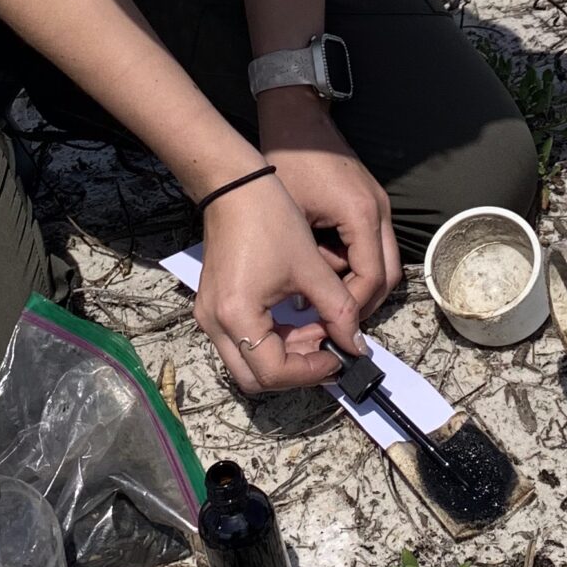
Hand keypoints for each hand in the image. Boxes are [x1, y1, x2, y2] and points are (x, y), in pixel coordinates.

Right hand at [194, 169, 367, 396]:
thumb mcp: (312, 268)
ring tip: (319, 329)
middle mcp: (215, 323)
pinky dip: (273, 341)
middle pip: (254, 379)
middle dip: (295, 372)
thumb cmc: (270, 218)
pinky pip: (243, 342)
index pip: (274, 372)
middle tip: (328, 352)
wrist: (234, 186)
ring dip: (285, 356)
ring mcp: (210, 316)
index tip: (338, 356)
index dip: (311, 371)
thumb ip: (339, 311)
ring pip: (248, 363)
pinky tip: (300, 319)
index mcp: (237, 315)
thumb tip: (356, 345)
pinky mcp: (215, 307)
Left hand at [257, 89, 400, 324]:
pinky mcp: (370, 203)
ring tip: (328, 303)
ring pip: (383, 261)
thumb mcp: (292, 218)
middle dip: (362, 303)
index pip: (371, 277)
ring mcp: (379, 205)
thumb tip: (308, 303)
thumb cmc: (288, 161)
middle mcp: (379, 211)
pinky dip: (355, 264)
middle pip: (387, 275)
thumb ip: (307, 262)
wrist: (297, 118)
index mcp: (361, 215)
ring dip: (360, 284)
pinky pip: (372, 244)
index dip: (352, 307)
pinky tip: (328, 274)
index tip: (329, 325)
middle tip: (335, 325)